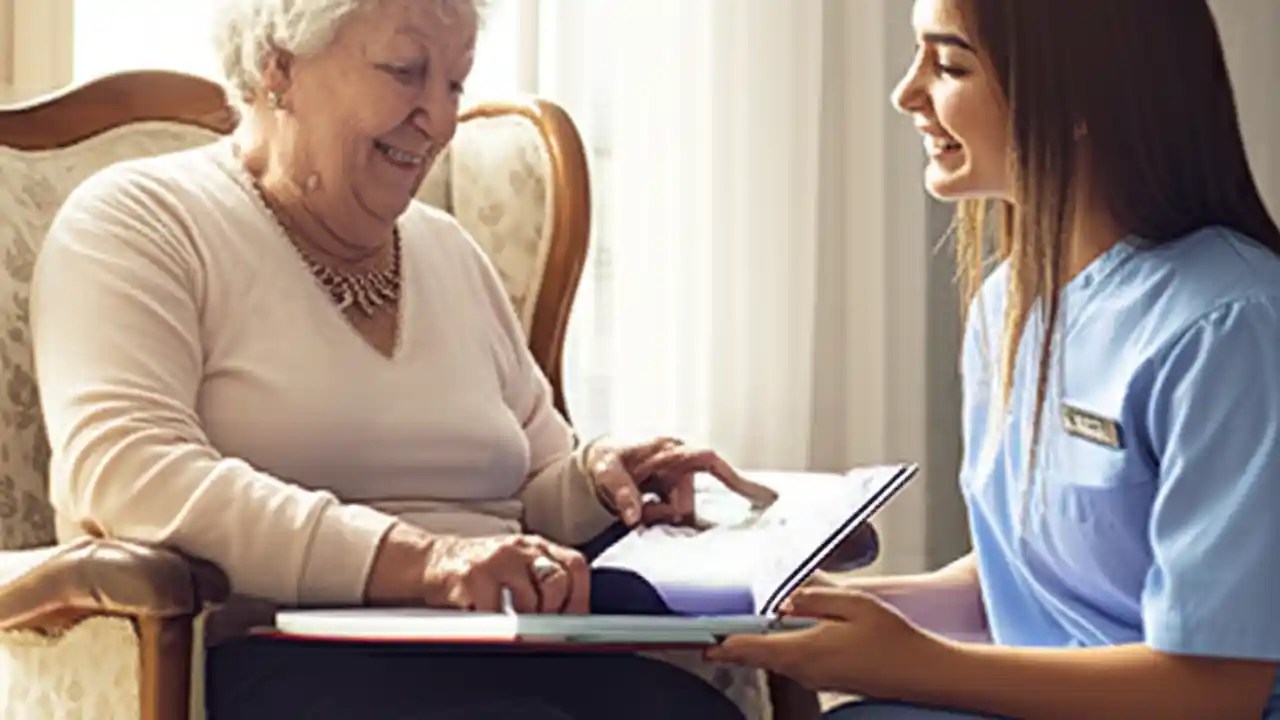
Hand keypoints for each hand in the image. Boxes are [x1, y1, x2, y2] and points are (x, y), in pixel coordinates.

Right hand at [421, 534, 589, 613]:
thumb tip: (571, 617)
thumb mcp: (517, 564)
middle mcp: (519, 548)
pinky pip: (495, 611)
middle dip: (553, 612)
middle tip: (543, 629)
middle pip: (557, 581)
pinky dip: (496, 626)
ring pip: (529, 600)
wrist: (432, 559)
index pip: (575, 565)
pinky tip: (489, 623)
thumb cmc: (478, 568)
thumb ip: (542, 581)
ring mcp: (495, 560)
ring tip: (513, 627)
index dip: (581, 597)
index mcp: (536, 546)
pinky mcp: (472, 576)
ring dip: (525, 624)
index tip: (578, 622)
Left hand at [586, 437, 777, 526]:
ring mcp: (677, 483)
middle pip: (687, 503)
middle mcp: (679, 466)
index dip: (735, 478)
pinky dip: (660, 519)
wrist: (596, 463)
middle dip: (663, 513)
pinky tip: (644, 511)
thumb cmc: (606, 458)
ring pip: (680, 515)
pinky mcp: (671, 497)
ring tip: (635, 508)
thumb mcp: (606, 469)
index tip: (764, 496)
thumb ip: (620, 490)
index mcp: (671, 451)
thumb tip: (633, 514)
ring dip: (658, 518)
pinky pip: (675, 518)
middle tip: (636, 510)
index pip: (709, 462)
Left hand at [705, 587, 942, 696]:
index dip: (720, 644)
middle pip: (755, 656)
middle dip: (732, 644)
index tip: (699, 639)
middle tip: (710, 631)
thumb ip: (814, 599)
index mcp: (804, 651)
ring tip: (742, 625)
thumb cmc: (892, 639)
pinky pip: (792, 661)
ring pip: (773, 658)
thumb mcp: (854, 605)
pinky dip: (778, 647)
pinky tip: (784, 631)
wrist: (922, 673)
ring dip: (756, 644)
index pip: (748, 649)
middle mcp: (803, 670)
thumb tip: (784, 599)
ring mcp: (814, 678)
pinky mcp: (825, 679)